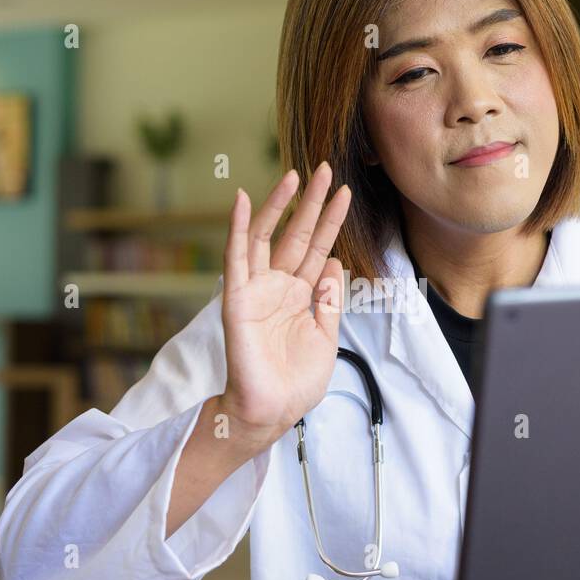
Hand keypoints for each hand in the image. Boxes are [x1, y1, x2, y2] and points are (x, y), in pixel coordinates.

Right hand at [219, 162, 351, 448]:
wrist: (273, 411)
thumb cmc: (296, 381)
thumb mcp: (327, 336)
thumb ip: (329, 300)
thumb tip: (332, 261)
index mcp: (300, 296)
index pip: (318, 249)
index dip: (330, 221)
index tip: (344, 192)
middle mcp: (277, 286)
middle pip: (296, 234)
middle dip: (311, 203)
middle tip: (325, 169)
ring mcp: (256, 289)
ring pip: (266, 236)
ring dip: (279, 205)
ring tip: (295, 174)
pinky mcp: (237, 298)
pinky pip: (235, 257)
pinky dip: (235, 227)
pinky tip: (239, 199)